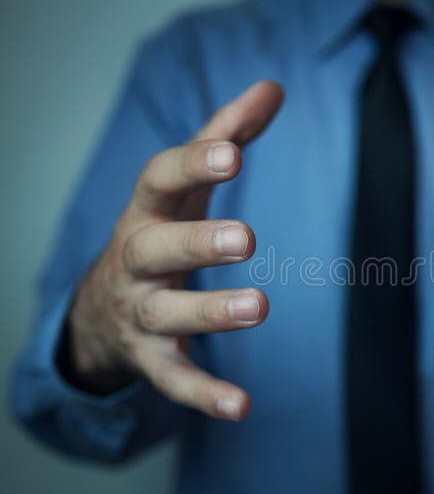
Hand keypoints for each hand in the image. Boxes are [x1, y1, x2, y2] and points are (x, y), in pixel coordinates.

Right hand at [67, 82, 283, 420]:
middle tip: (246, 237)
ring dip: (209, 312)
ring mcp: (139, 312)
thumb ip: (226, 136)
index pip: (160, 179)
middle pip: (158, 249)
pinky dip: (204, 394)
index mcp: (148, 211)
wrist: (100, 309)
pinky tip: (242, 407)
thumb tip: (273, 87)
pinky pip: (174, 379)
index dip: (192, 164)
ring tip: (258, 306)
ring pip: (167, 315)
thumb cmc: (158, 231)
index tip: (232, 151)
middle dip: (197, 243)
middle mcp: (137, 260)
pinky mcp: (151, 358)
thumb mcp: (184, 186)